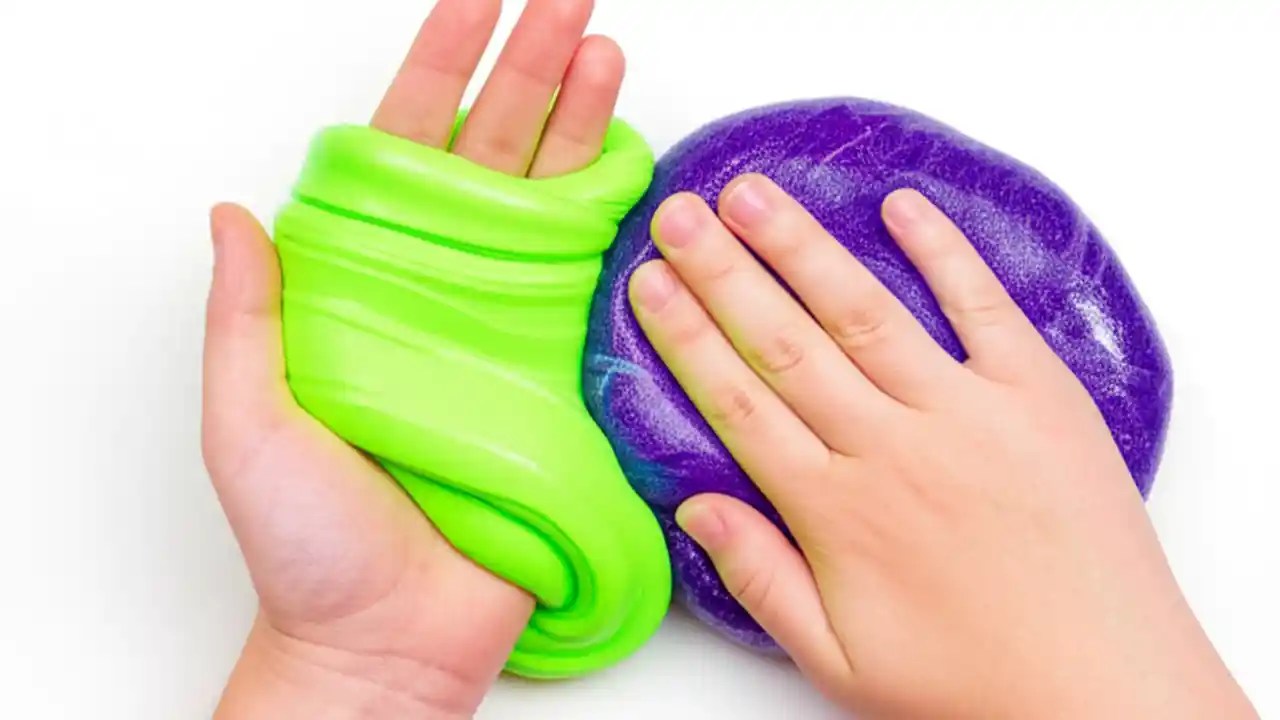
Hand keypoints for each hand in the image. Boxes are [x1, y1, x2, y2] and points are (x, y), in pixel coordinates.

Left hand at [204, 1, 625, 715]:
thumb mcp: (248, 424)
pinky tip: (634, 161)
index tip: (475, 2)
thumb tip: (230, 213)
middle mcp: (442, 288)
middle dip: (530, 70)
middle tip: (569, 4)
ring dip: (580, 122)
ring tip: (605, 52)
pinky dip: (616, 219)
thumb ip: (245, 317)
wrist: (390, 639)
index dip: (438, 70)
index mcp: (365, 283)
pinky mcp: (559, 372)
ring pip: (550, 199)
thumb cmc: (308, 545)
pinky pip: (594, 282)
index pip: (405, 152)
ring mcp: (506, 324)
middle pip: (491, 156)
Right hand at [630, 177, 1256, 717]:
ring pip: (864, 313)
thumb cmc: (970, 684)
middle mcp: (892, 448)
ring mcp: (968, 413)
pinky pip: (982, 308)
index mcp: (836, 511)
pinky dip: (942, 252)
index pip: (739, 402)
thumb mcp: (838, 662)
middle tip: (677, 213)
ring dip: (802, 248)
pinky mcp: (1040, 396)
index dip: (686, 337)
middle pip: (785, 343)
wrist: (1105, 692)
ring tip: (751, 194)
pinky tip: (899, 206)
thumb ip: (760, 578)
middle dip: (722, 271)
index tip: (649, 282)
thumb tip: (693, 505)